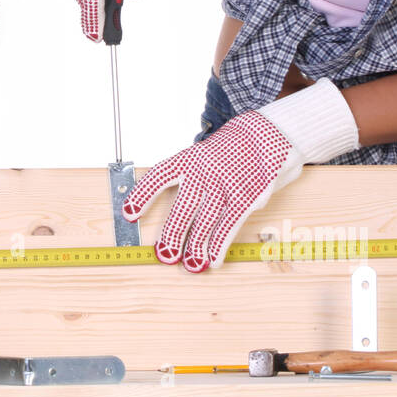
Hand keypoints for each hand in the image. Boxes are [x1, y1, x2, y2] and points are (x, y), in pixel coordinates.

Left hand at [124, 79, 359, 272]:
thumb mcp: (202, 154)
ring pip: (206, 221)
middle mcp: (205, 171)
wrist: (268, 133)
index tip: (129, 215)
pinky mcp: (246, 196)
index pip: (160, 177)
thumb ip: (186, 176)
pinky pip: (229, 224)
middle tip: (163, 254)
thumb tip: (161, 203)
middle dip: (171, 234)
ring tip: (189, 264)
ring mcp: (226, 184)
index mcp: (189, 158)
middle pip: (183, 207)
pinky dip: (220, 244)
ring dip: (196, 246)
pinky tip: (213, 259)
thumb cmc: (230, 149)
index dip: (143, 196)